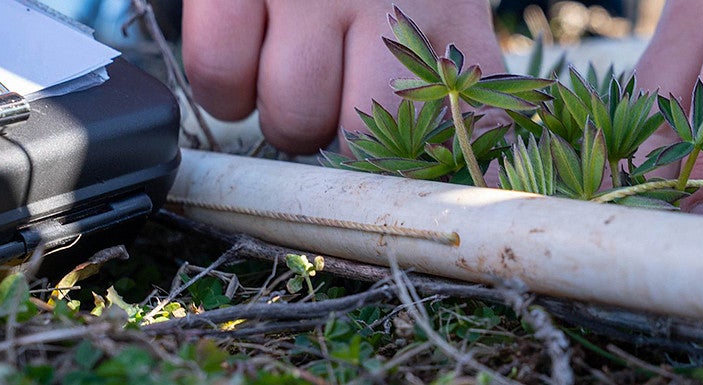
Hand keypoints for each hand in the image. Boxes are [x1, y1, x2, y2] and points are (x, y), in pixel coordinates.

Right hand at [182, 0, 506, 154]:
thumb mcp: (440, 5)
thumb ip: (465, 76)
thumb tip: (481, 166)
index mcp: (454, 19)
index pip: (465, 131)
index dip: (434, 179)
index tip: (412, 199)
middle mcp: (393, 6)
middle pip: (363, 141)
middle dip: (336, 144)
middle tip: (329, 103)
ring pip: (291, 119)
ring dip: (277, 114)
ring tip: (285, 68)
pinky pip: (222, 78)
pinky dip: (223, 88)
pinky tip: (242, 55)